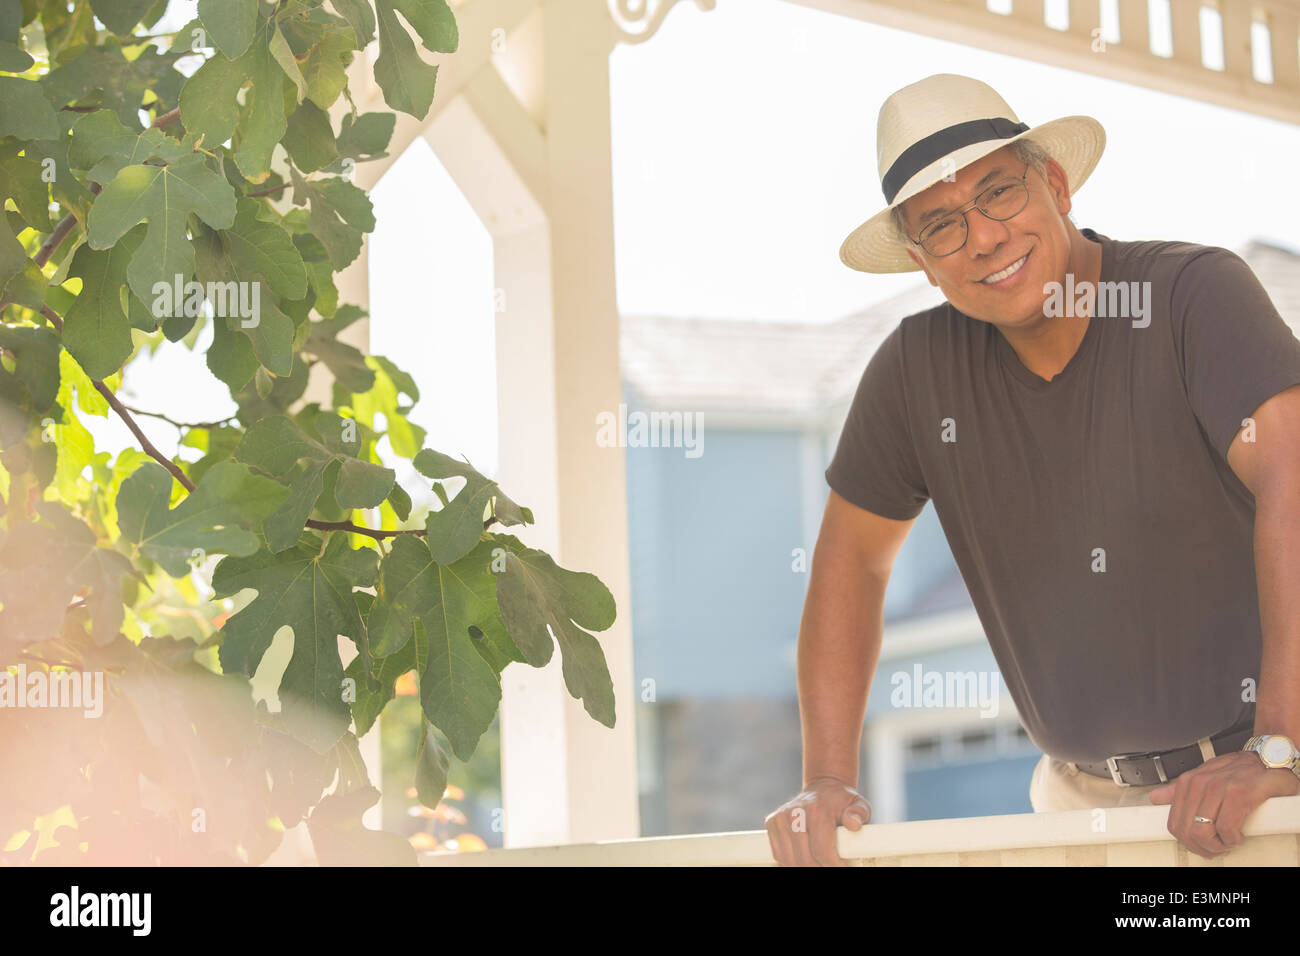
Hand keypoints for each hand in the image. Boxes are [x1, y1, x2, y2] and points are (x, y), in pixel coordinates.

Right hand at [764, 776, 871, 865]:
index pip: (821, 851)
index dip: (834, 866)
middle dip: (820, 869)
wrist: (823, 787)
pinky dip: (792, 862)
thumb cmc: (842, 801)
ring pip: (790, 861)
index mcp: (817, 810)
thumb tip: (854, 825)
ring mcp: (780, 818)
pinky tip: (806, 858)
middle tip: (832, 866)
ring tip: (820, 863)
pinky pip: (779, 855)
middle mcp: (795, 813)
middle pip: (805, 860)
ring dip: (806, 867)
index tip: (843, 867)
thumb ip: (859, 814)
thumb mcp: (858, 804)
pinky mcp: (772, 823)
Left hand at [1148, 750, 1299, 858]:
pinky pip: (1226, 829)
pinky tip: (1238, 836)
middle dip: (1201, 846)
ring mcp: (1218, 788)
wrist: (1268, 760)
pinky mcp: (1239, 794)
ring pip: (1202, 832)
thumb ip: (1180, 790)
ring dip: (1218, 845)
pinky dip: (1232, 840)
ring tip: (1227, 841)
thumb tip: (1156, 797)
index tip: (1200, 844)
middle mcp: (1200, 783)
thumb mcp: (1205, 776)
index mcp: (1188, 782)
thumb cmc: (1239, 771)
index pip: (1174, 822)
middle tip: (1215, 847)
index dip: (1187, 841)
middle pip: (1186, 830)